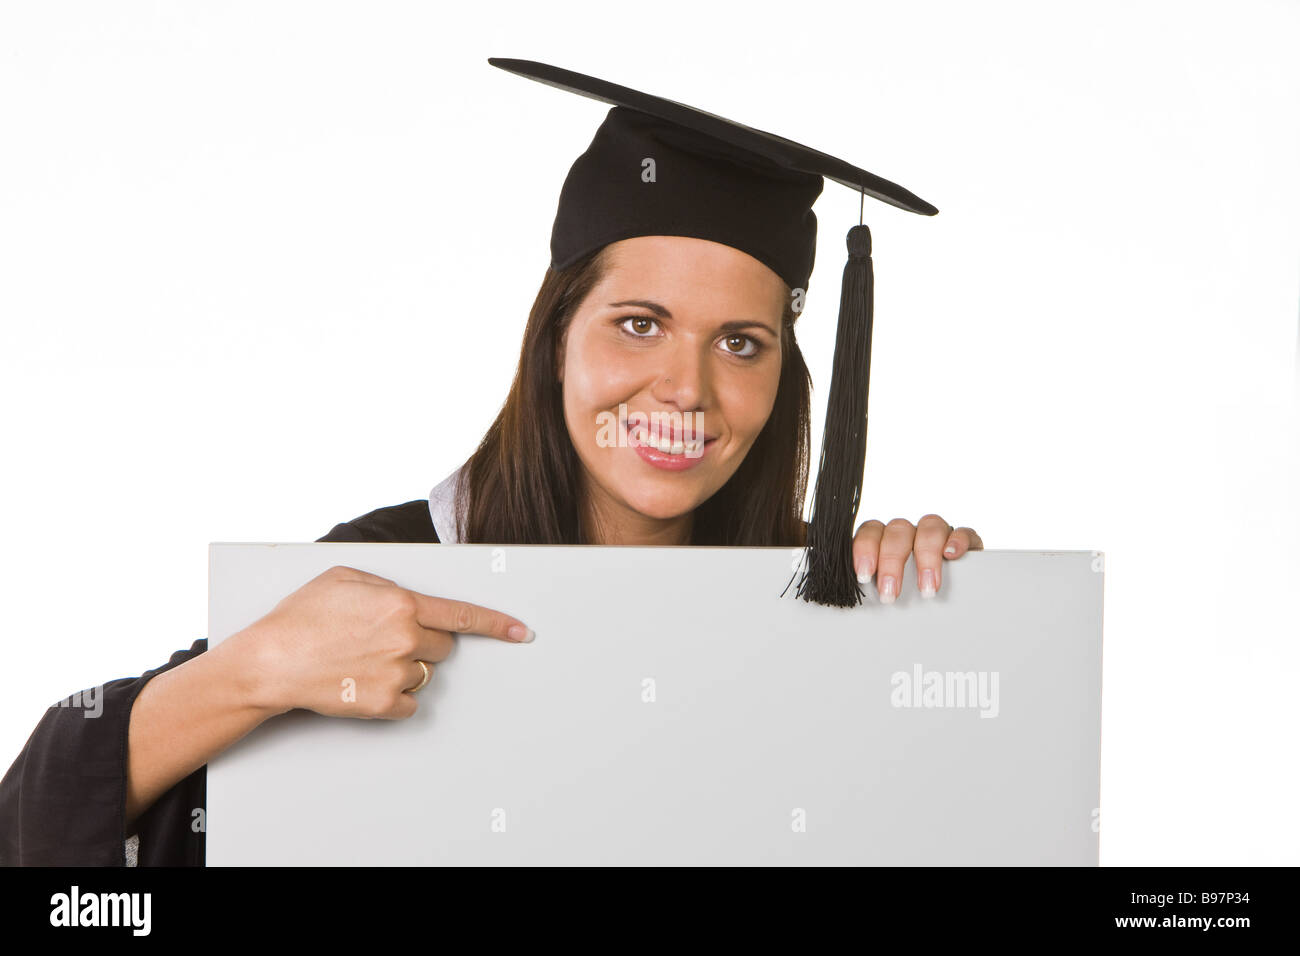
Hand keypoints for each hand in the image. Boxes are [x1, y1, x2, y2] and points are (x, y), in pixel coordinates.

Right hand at [226, 565, 532, 719]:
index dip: (496, 624)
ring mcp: (397, 673)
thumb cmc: (301, 617)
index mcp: (401, 604)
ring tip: (362, 660)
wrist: (270, 662)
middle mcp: (406, 638)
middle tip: (383, 641)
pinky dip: (395, 696)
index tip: (522, 632)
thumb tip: (408, 597)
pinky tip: (364, 682)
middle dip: (422, 642)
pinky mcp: (385, 704)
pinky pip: (411, 702)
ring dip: (404, 668)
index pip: (462, 615)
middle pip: (442, 646)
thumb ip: (387, 586)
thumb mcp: (345, 579)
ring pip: (424, 673)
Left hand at [852, 514, 982, 603]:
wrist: (951, 607)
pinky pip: (962, 532)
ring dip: (926, 557)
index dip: (865, 549)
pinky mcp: (964, 541)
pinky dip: (957, 541)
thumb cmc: (906, 598)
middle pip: (899, 530)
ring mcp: (937, 534)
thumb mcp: (884, 593)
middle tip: (891, 593)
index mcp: (885, 540)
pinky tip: (951, 555)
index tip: (865, 575)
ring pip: (930, 527)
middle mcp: (910, 533)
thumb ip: (870, 590)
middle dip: (892, 562)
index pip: (871, 531)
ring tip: (926, 589)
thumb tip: (850, 607)